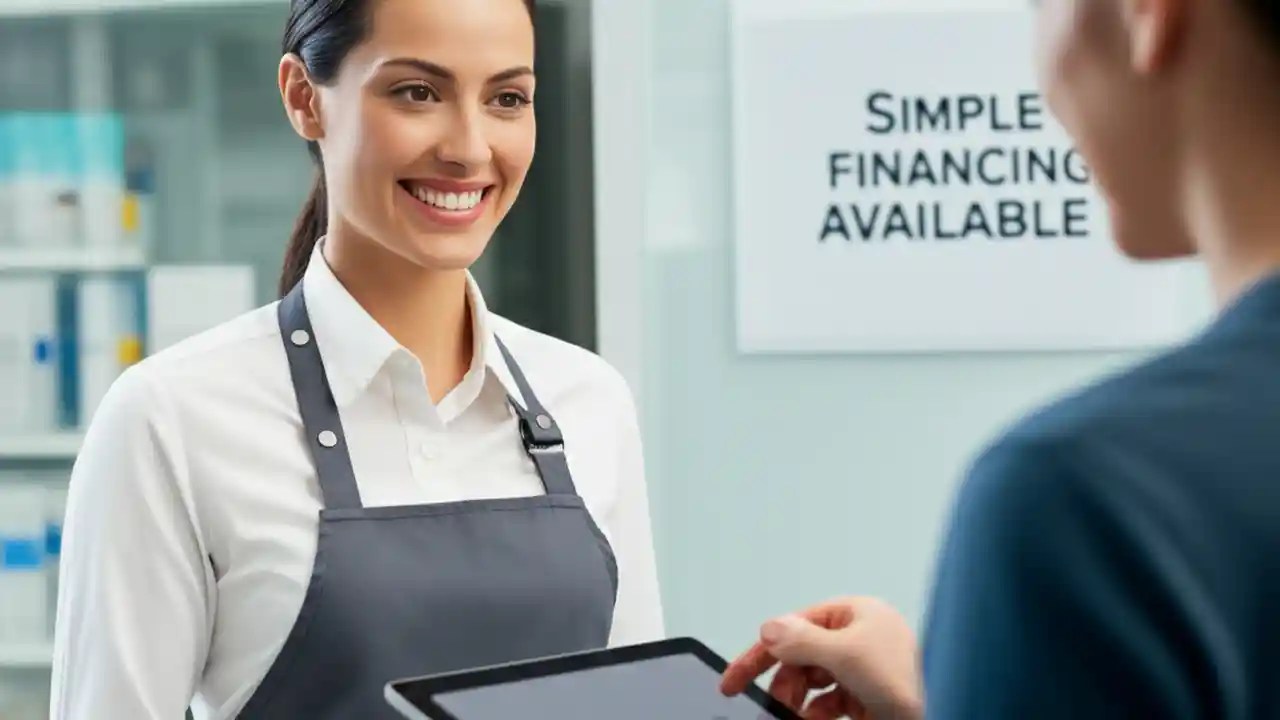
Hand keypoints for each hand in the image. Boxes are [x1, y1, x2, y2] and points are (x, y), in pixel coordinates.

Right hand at [719, 597, 923, 719]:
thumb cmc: (901, 683)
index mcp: (857, 613)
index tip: (733, 680)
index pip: (795, 625)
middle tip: (772, 705)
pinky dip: (816, 713)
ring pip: (813, 680)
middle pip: (800, 655)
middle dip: (785, 681)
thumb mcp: (844, 655)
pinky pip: (830, 701)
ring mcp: (865, 667)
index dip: (761, 652)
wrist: (936, 719)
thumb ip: (801, 639)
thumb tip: (769, 628)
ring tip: (795, 716)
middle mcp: (860, 635)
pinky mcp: (869, 696)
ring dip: (799, 700)